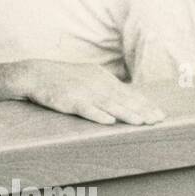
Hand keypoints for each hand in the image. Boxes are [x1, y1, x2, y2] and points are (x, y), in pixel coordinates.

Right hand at [10, 60, 165, 125]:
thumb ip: (108, 88)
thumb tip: (129, 100)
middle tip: (158, 120)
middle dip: (142, 110)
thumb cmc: (64, 79)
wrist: (34, 73)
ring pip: (108, 104)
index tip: (160, 114)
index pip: (128, 92)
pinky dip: (96, 114)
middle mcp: (95, 83)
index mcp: (102, 77)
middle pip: (123, 99)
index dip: (145, 104)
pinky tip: (109, 121)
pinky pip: (84, 108)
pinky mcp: (68, 100)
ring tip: (141, 122)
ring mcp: (82, 91)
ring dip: (126, 113)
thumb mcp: (89, 79)